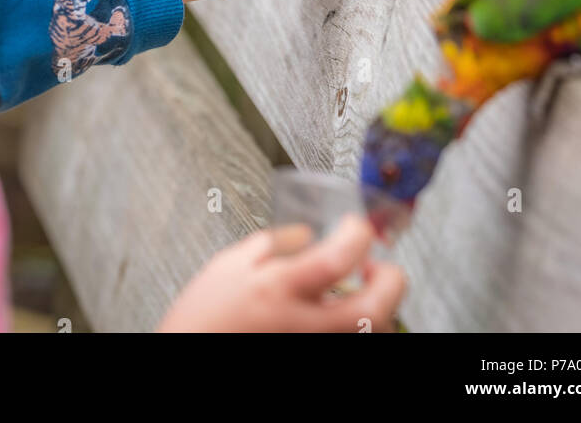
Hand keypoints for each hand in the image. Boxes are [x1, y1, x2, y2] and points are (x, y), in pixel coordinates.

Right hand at [156, 214, 404, 333]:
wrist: (189, 354)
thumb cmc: (203, 318)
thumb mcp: (229, 265)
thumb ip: (273, 243)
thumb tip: (309, 233)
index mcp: (278, 289)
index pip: (338, 259)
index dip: (359, 234)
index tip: (357, 225)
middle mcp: (301, 324)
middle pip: (374, 310)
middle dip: (391, 281)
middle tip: (379, 265)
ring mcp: (310, 346)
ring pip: (371, 332)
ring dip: (379, 305)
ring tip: (363, 289)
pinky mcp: (311, 355)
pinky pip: (351, 340)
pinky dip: (359, 325)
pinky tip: (344, 312)